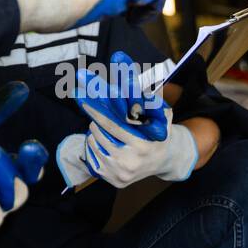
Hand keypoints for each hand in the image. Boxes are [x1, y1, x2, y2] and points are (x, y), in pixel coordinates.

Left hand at [56, 51, 196, 188]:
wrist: (166, 161)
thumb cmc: (160, 132)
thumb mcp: (160, 114)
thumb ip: (146, 96)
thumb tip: (126, 66)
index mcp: (140, 146)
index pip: (111, 125)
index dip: (96, 110)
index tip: (82, 97)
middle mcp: (129, 162)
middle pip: (99, 133)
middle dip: (97, 119)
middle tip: (97, 110)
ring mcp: (119, 174)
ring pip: (94, 143)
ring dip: (96, 133)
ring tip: (109, 130)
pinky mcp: (112, 181)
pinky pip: (92, 157)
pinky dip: (96, 147)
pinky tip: (108, 144)